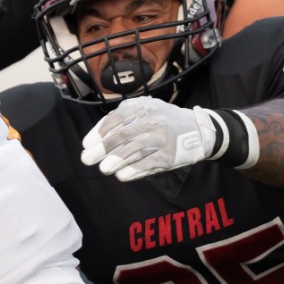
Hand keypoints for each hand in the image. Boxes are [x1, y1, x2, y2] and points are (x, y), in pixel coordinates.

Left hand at [81, 97, 222, 182]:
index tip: (86, 144)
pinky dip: (134, 170)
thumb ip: (121, 122)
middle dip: (103, 148)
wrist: (197, 129)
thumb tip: (92, 140)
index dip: (99, 132)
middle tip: (87, 159)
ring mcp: (161, 137)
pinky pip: (149, 163)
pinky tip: (121, 176)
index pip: (116, 119)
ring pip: (135, 149)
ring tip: (104, 169)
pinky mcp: (169, 155)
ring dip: (117, 160)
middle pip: (123, 135)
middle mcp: (152, 120)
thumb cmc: (162, 122)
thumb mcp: (144, 111)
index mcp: (142, 107)